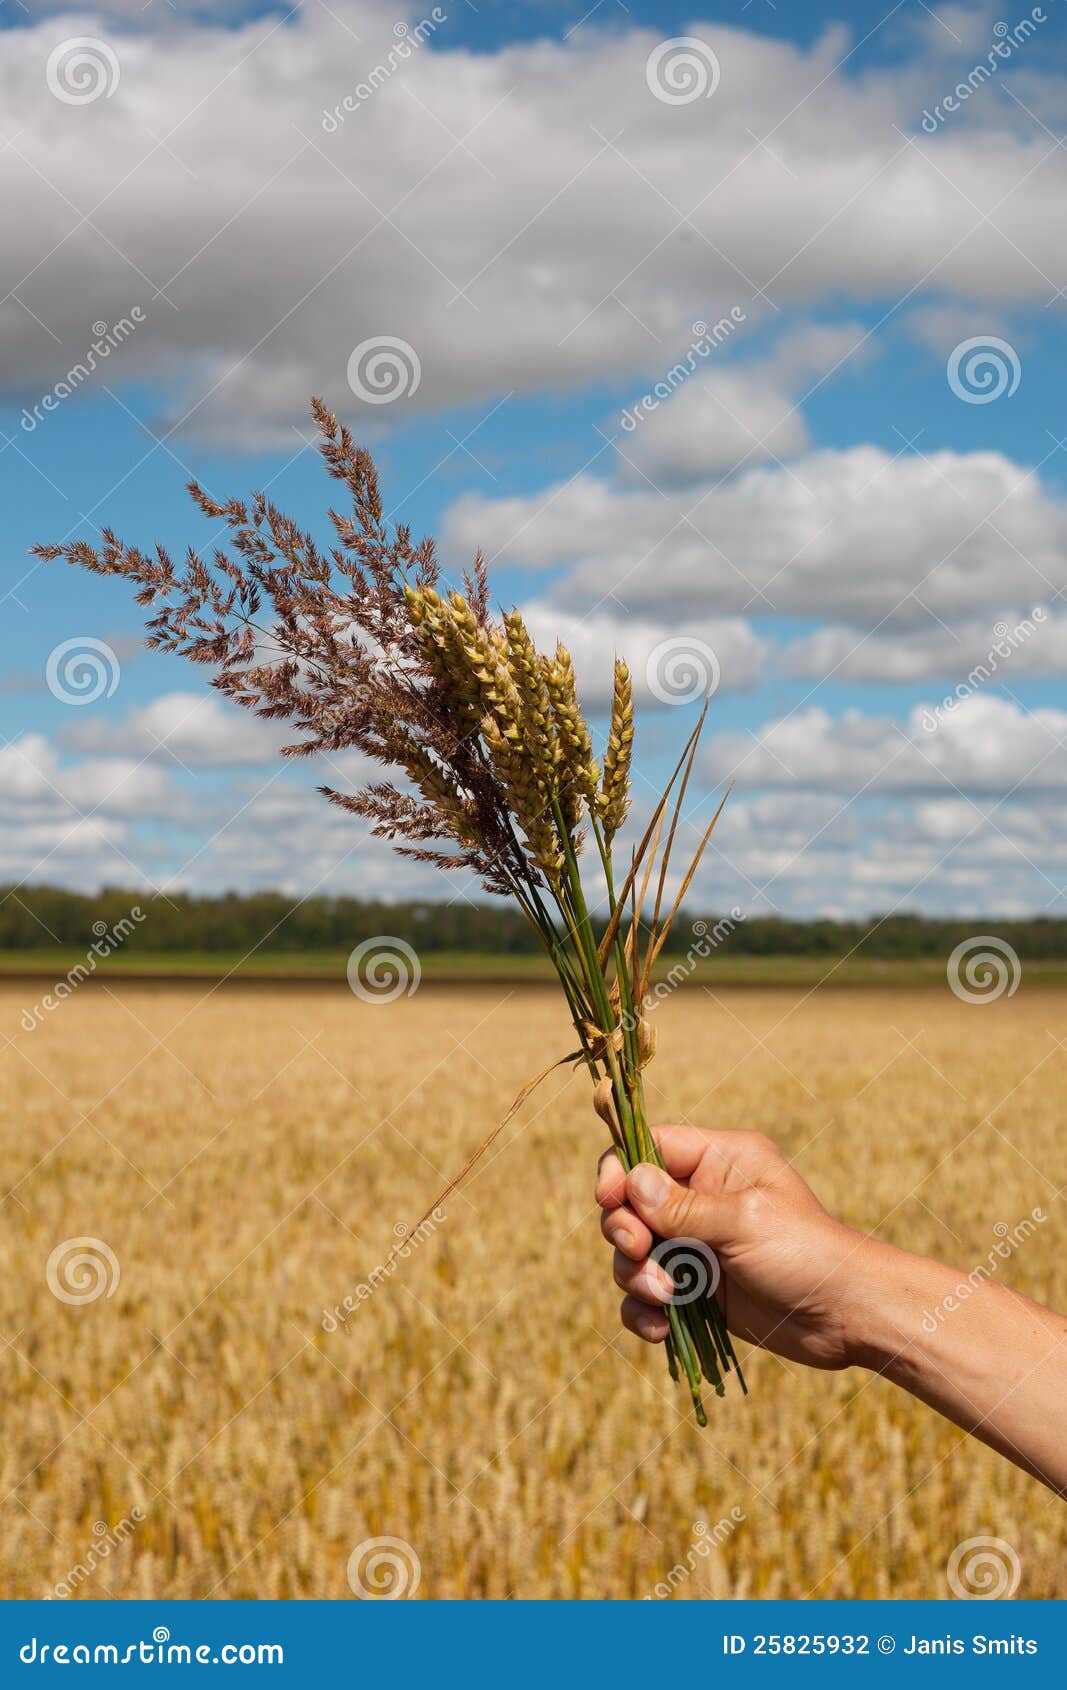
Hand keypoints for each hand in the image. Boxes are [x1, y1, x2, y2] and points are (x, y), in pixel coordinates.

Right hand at [596, 1125, 870, 1370]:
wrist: (845, 1317)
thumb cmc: (806, 1253)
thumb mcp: (744, 1222)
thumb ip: (683, 1207)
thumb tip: (631, 1181)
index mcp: (720, 1160)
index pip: (650, 1147)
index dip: (620, 1170)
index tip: (609, 1200)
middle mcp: (702, 1197)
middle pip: (630, 1202)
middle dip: (625, 1230)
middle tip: (640, 1251)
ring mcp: (697, 1245)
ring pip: (633, 1252)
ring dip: (636, 1276)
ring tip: (666, 1296)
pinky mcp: (696, 1289)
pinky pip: (646, 1296)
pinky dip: (644, 1312)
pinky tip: (660, 1329)